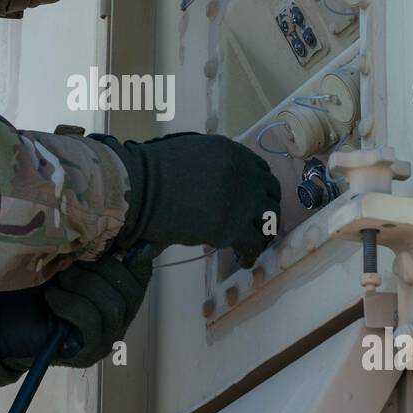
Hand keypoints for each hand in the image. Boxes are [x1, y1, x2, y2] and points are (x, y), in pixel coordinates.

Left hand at [0, 247, 154, 387]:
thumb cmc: (27, 286)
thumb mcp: (61, 258)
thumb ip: (88, 246)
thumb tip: (111, 220)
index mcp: (117, 290)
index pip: (142, 273)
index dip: (134, 255)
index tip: (113, 241)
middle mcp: (119, 316)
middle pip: (131, 289)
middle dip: (103, 269)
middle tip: (72, 262)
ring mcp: (106, 337)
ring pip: (113, 306)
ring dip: (85, 286)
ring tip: (59, 279)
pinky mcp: (89, 352)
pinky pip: (92, 322)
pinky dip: (72, 304)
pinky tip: (52, 297)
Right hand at [93, 132, 280, 266]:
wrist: (141, 189)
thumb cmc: (153, 169)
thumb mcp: (191, 152)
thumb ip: (211, 162)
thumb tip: (214, 178)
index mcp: (233, 152)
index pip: (260, 169)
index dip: (259, 186)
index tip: (255, 198)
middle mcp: (245, 174)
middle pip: (271, 192)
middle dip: (267, 207)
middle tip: (260, 221)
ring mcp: (241, 201)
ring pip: (269, 218)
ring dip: (264, 231)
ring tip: (255, 243)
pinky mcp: (232, 228)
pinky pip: (254, 243)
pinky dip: (251, 254)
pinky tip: (243, 260)